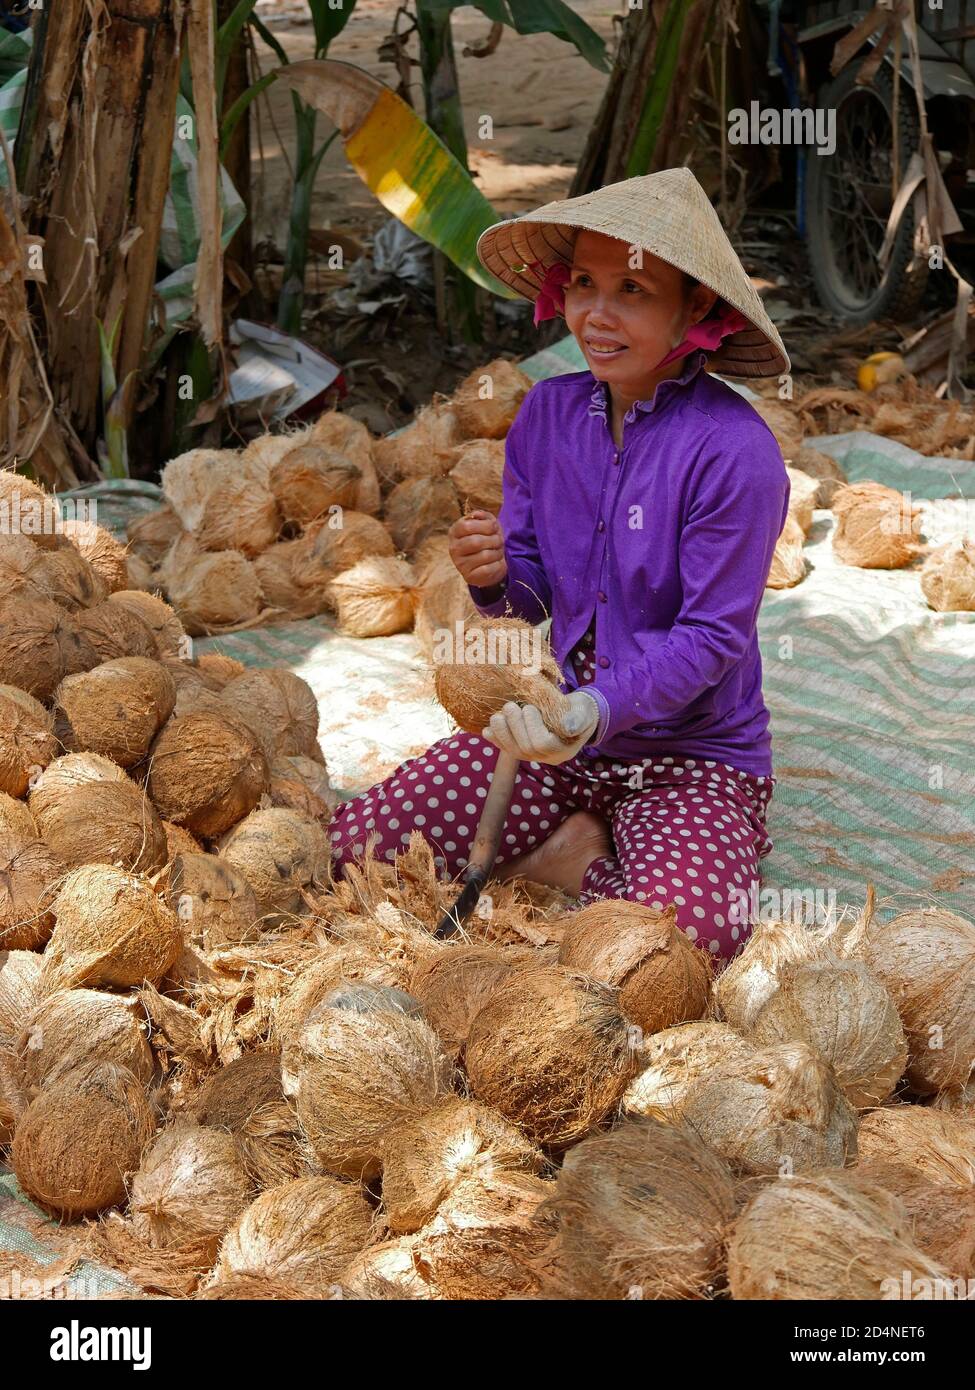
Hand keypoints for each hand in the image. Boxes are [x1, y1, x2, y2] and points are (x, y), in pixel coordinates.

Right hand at [448, 510, 506, 587]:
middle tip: (499, 541)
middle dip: (494, 540)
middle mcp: (454, 548)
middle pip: (476, 542)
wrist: (490, 562)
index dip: (485, 526)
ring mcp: (460, 564)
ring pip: (484, 555)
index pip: (466, 526)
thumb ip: (483, 516)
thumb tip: (477, 515)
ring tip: (498, 551)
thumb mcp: (486, 523)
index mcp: (455, 532)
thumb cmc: (487, 539)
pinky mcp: (469, 577)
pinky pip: (487, 569)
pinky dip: (497, 564)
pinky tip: (497, 562)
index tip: (494, 528)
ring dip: (497, 552)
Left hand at [482, 690, 599, 764]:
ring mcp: (533, 757)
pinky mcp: (522, 750)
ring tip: (496, 716)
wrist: (575, 714)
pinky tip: (486, 730)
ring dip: (501, 733)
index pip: (543, 744)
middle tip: (509, 706)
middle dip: (514, 726)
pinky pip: (507, 750)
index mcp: (563, 750)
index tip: (529, 708)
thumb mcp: (584, 712)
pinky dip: (495, 739)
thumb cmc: (580, 711)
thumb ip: (577, 719)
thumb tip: (568, 727)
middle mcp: (547, 758)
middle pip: (525, 748)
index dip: (532, 726)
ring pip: (513, 752)